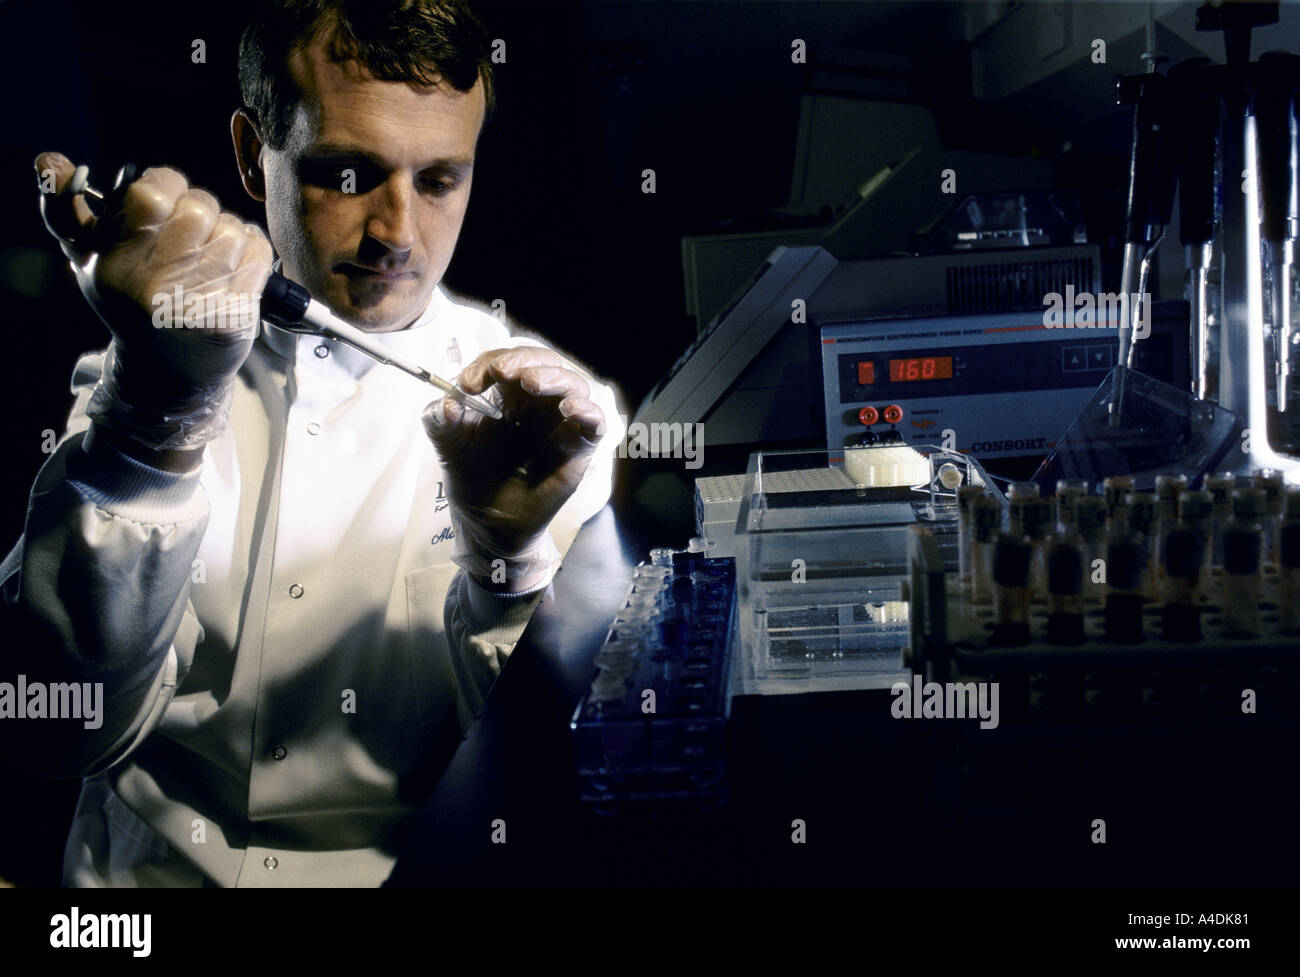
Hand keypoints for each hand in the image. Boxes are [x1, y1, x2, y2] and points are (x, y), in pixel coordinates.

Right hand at [35, 152, 272, 412]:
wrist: (168, 372)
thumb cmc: (130, 304)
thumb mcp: (91, 261)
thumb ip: (70, 210)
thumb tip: (52, 161)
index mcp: (114, 265)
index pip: (152, 193)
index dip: (166, 184)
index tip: (166, 198)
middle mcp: (154, 285)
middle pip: (199, 207)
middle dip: (200, 210)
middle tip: (191, 231)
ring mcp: (197, 303)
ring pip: (232, 228)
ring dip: (227, 232)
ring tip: (209, 254)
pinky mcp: (234, 316)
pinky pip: (258, 254)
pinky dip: (252, 251)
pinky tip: (233, 266)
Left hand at [421, 346, 606, 590]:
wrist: (488, 524)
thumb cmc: (472, 478)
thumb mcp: (448, 446)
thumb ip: (439, 420)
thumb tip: (447, 403)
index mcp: (506, 394)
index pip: (507, 361)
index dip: (489, 363)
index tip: (468, 384)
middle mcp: (537, 403)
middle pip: (544, 363)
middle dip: (524, 359)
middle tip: (503, 370)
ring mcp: (560, 423)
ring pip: (573, 383)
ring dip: (554, 376)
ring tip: (532, 383)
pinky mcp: (578, 447)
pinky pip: (595, 421)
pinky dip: (587, 409)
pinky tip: (570, 408)